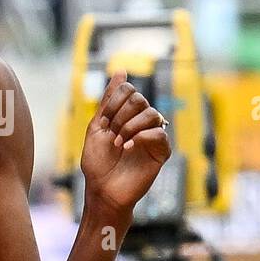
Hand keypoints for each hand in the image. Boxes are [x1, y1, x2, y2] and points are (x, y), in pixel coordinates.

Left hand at [80, 72, 172, 215]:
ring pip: (151, 114)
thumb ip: (109, 99)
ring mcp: (152, 136)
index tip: (104, 121)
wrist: (102, 189)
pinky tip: (128, 149)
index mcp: (126, 114)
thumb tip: (121, 71)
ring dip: (129, 127)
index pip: (129, 90)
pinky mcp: (161, 152)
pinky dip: (141, 137)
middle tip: (112, 135)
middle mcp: (142, 122)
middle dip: (120, 116)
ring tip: (119, 144)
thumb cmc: (97, 162)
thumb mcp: (98, 126)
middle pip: (139, 100)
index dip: (114, 102)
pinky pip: (160, 134)